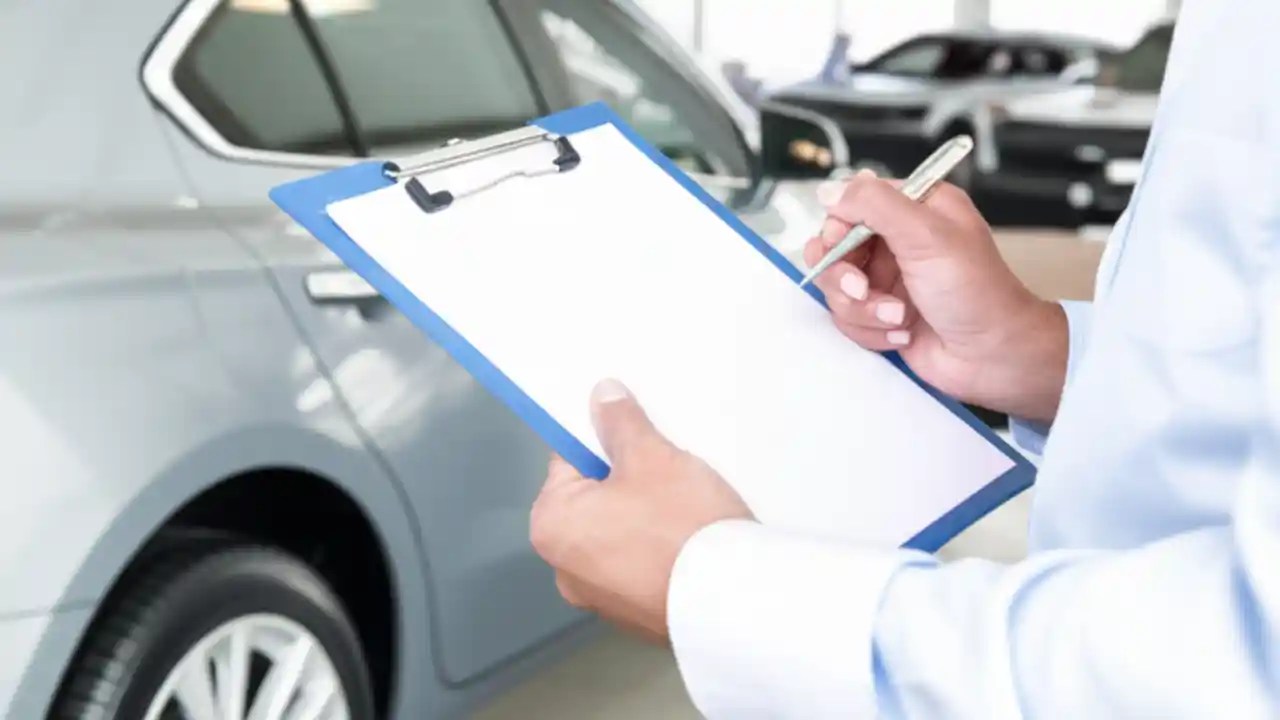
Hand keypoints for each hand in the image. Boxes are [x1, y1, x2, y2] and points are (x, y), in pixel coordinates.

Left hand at [529, 380, 753, 642]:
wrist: (734, 599)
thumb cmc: (681, 529)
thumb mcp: (651, 457)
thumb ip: (620, 423)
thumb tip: (602, 397)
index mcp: (553, 525)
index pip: (568, 463)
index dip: (603, 443)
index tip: (633, 438)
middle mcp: (565, 568)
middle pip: (595, 501)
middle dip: (629, 482)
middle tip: (667, 471)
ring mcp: (601, 598)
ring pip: (621, 534)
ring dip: (647, 517)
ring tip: (685, 505)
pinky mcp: (636, 614)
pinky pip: (642, 566)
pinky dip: (661, 551)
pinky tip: (690, 540)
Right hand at [806, 172, 1066, 421]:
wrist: (994, 356)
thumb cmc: (976, 293)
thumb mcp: (927, 235)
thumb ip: (875, 204)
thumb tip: (829, 191)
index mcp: (915, 208)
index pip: (851, 203)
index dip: (838, 227)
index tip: (841, 246)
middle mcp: (899, 240)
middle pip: (834, 248)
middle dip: (844, 276)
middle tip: (863, 290)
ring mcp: (889, 279)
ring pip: (837, 288)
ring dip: (864, 309)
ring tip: (898, 318)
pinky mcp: (882, 314)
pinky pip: (848, 319)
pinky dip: (871, 331)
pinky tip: (903, 335)